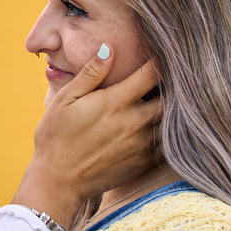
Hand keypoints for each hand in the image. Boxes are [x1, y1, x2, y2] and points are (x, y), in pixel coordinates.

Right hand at [11, 44, 162, 226]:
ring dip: (173, 109)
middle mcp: (135, 122)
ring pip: (171, 121)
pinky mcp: (142, 162)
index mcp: (116, 102)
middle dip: (174, 85)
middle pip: (171, 97)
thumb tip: (110, 48)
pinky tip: (161, 124)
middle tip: (173, 76)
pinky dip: (168, 132)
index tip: (164, 52)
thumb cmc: (56, 137)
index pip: (152, 73)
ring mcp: (141, 144)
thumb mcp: (66, 99)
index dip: (162, 60)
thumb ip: (91, 73)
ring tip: (171, 98)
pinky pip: (166, 143)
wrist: (57, 182)